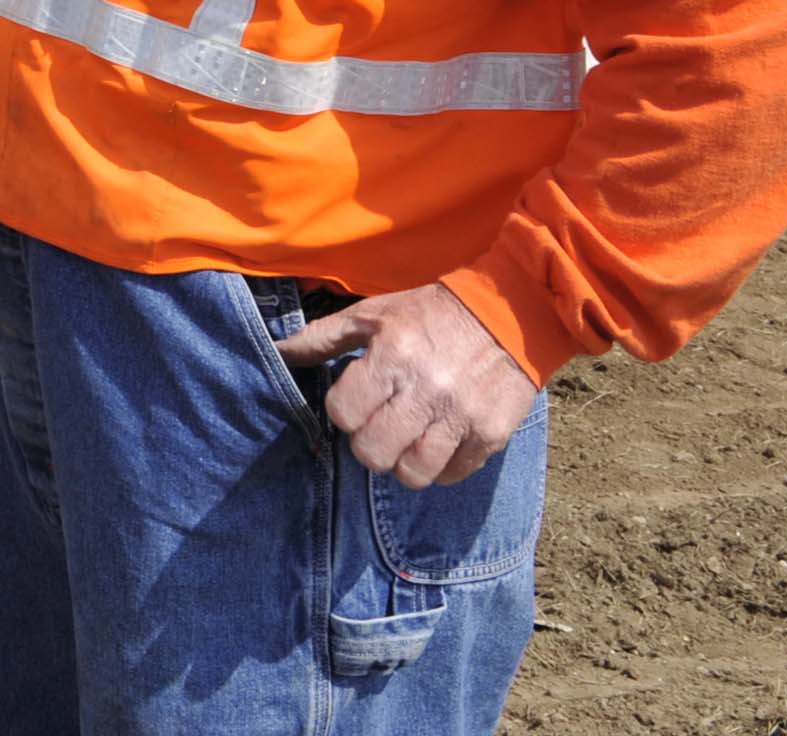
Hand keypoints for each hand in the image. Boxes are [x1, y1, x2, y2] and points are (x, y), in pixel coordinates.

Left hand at [275, 282, 539, 489]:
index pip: (344, 415)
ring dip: (403, 462)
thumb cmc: (429, 312)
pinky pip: (453, 475)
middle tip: (379, 427)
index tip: (357, 400)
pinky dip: (441, 467)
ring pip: (413, 474)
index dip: (344, 411)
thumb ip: (321, 338)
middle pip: (373, 453)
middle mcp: (425, 391)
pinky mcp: (491, 434)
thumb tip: (277, 353)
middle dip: (368, 444)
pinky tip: (437, 444)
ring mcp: (460, 417)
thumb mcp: (372, 314)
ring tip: (406, 441)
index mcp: (391, 358)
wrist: (509, 311)